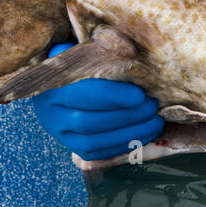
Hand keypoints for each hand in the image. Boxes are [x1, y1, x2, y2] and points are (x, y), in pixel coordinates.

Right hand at [31, 43, 163, 159]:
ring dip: (128, 134)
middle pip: (88, 122)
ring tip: (154, 122)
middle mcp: (51, 113)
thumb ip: (99, 53)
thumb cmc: (77, 64)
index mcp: (51, 86)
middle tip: (152, 106)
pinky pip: (97, 154)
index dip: (113, 96)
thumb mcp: (82, 52)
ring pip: (92, 142)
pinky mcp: (72, 147)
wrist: (57, 84)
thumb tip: (130, 52)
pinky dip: (123, 146)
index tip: (140, 95)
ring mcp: (60, 134)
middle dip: (126, 116)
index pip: (82, 94)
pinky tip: (145, 134)